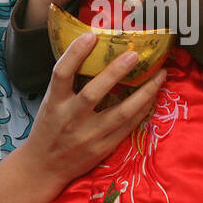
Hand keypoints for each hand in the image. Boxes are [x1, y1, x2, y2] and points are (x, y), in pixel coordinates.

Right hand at [18, 30, 167, 193]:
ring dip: (143, 93)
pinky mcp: (103, 148)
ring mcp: (88, 136)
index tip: (91, 35)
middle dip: (114, 73)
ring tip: (159, 75)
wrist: (43, 167)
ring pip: (120, 113)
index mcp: (54, 103)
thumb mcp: (50, 103)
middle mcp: (70, 118)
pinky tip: (153, 97)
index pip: (61, 73)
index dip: (74, 53)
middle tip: (134, 54)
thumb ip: (67, 84)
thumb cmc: (48, 129)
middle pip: (93, 93)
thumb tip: (91, 51)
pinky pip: (128, 127)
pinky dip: (142, 111)